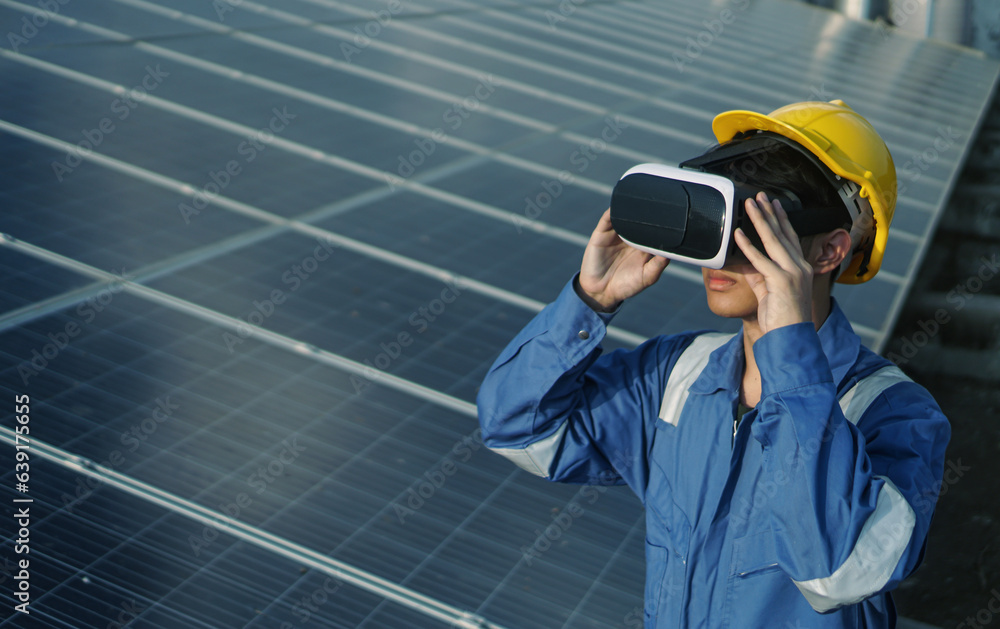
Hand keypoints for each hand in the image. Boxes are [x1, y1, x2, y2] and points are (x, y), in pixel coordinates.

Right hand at [578, 209, 668, 310]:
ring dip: (631, 209)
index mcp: (644, 245)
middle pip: (640, 219)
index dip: (661, 223)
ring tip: (640, 202)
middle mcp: (631, 237)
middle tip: (657, 205)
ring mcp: (616, 233)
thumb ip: (659, 264)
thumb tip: (671, 251)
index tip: (671, 217)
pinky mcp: (602, 233)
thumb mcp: (647, 276)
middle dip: (647, 212)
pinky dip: (613, 211)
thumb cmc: (626, 285)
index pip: (654, 229)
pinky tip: (619, 207)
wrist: (601, 292)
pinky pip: (607, 218)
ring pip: (625, 216)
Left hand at [733, 193, 812, 334]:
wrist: (790, 339)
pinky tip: (737, 234)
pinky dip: (748, 246)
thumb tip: (744, 260)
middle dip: (770, 212)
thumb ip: (758, 274)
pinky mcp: (782, 282)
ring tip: (749, 204)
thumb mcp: (768, 292)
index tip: (773, 204)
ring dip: (760, 220)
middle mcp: (800, 267)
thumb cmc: (780, 319)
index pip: (789, 238)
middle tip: (759, 195)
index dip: (780, 219)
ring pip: (773, 241)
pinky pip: (761, 260)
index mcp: (800, 268)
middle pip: (782, 233)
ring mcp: (793, 273)